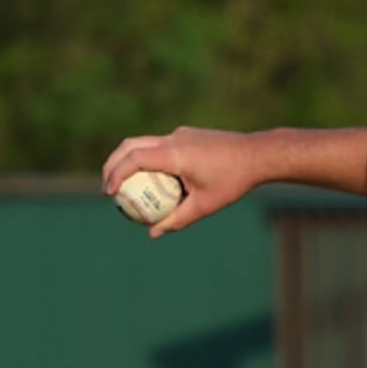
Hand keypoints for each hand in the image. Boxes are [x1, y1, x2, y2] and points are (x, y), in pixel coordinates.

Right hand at [101, 127, 259, 238]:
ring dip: (129, 160)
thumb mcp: (205, 205)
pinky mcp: (188, 135)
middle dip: (112, 164)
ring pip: (144, 142)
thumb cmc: (234, 181)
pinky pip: (161, 146)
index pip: (134, 159)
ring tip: (125, 185)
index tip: (109, 193)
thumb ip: (177, 219)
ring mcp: (181, 134)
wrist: (259, 154)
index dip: (115, 174)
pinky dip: (149, 159)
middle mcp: (174, 138)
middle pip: (130, 145)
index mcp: (175, 153)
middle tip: (107, 187)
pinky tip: (154, 181)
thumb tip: (153, 233)